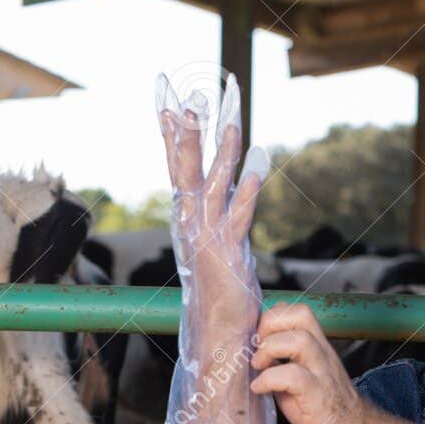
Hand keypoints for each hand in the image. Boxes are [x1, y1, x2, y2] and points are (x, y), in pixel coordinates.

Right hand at [155, 73, 267, 324]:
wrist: (216, 335)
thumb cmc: (219, 289)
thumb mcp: (218, 240)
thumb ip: (221, 209)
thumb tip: (230, 180)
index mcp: (186, 214)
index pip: (176, 159)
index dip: (171, 123)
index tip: (164, 87)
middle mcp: (191, 220)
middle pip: (186, 165)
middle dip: (187, 127)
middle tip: (188, 92)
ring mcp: (208, 236)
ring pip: (211, 182)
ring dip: (219, 147)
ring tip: (224, 114)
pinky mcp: (229, 252)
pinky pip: (240, 213)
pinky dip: (249, 186)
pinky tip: (259, 159)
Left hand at [249, 303, 369, 423]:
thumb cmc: (319, 408)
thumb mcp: (296, 378)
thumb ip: (278, 362)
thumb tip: (247, 353)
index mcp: (317, 346)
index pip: (299, 311)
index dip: (273, 316)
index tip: (258, 338)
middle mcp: (323, 354)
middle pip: (302, 315)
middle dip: (270, 325)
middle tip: (256, 349)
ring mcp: (323, 373)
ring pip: (300, 340)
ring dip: (270, 349)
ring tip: (257, 367)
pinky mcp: (319, 396)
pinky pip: (295, 376)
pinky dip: (270, 379)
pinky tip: (260, 389)